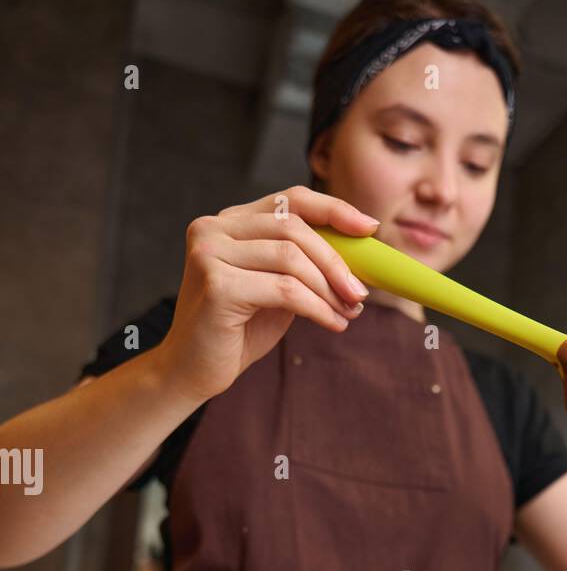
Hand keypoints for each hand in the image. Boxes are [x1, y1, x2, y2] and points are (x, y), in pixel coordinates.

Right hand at [157, 186, 379, 403]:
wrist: (194, 371)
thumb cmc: (238, 331)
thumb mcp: (276, 287)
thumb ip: (302, 264)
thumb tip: (357, 253)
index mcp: (229, 222)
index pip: (289, 199)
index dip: (333, 209)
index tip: (368, 228)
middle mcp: (214, 229)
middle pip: (294, 228)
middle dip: (336, 261)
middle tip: (360, 293)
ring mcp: (210, 253)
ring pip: (292, 259)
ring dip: (329, 289)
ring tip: (348, 312)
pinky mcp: (216, 284)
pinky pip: (285, 290)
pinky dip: (318, 308)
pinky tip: (334, 324)